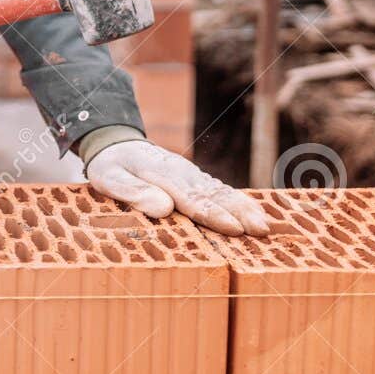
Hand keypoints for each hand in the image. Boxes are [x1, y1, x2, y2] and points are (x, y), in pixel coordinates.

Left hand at [86, 140, 268, 236]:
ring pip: (221, 192)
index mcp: (164, 175)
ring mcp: (191, 175)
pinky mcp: (194, 179)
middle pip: (214, 196)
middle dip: (240, 214)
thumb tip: (164, 207)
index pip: (192, 199)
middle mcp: (183, 173)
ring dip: (244, 208)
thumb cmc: (110, 165)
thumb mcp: (109, 178)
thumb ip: (134, 192)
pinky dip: (238, 201)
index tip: (234, 229)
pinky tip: (253, 213)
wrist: (115, 142)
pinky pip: (219, 190)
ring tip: (265, 226)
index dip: (214, 215)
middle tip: (262, 231)